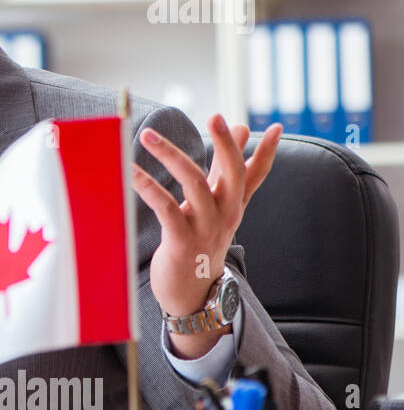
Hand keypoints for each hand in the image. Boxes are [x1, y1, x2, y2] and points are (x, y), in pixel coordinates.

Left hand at [131, 116, 281, 356]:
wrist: (190, 293)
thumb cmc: (198, 242)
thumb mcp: (216, 207)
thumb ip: (224, 170)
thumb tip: (243, 129)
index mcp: (233, 204)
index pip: (255, 174)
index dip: (266, 152)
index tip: (278, 127)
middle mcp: (224, 214)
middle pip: (232, 173)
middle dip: (226, 144)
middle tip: (216, 116)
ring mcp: (204, 227)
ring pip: (195, 183)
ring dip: (171, 156)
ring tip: (148, 135)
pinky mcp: (181, 240)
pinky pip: (166, 207)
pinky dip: (148, 186)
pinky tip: (131, 171)